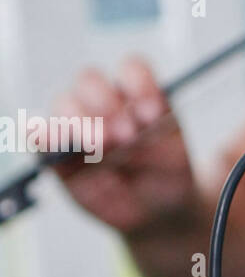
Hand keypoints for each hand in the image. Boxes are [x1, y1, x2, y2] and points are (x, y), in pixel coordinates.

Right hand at [52, 55, 200, 237]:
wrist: (155, 208)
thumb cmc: (167, 173)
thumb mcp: (173, 155)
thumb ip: (152, 139)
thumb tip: (123, 128)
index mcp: (138, 93)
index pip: (130, 68)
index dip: (139, 85)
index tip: (152, 113)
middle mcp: (105, 103)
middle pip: (89, 80)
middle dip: (105, 103)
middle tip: (126, 136)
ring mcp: (78, 126)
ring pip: (63, 102)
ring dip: (80, 120)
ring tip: (103, 147)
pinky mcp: (57, 154)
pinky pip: (39, 136)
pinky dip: (46, 136)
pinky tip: (63, 145)